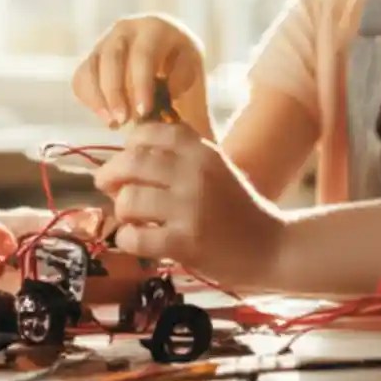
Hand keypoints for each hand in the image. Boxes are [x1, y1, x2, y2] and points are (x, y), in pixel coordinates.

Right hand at [73, 14, 205, 129]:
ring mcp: (106, 42)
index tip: (143, 112)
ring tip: (114, 124)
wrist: (169, 71)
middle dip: (116, 92)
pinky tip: (107, 118)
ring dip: (100, 99)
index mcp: (158, 28)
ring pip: (92, 68)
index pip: (144, 53)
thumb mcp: (195, 85)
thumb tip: (181, 120)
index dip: (141, 84)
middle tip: (123, 121)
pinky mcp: (91, 59)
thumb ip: (190, 99)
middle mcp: (127, 28)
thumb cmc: (185, 81)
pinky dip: (90, 101)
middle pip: (113, 58)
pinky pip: (81, 79)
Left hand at [93, 124, 285, 287]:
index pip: (148, 132)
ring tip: (133, 220)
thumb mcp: (215, 168)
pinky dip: (127, 240)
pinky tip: (137, 240)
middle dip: (110, 175)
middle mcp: (195, 173)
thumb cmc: (236, 210)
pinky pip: (134, 237)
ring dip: (122, 212)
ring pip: (128, 200)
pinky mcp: (185, 242)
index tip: (127, 160)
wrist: (272, 248)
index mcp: (202, 151)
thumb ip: (178, 157)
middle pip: (131, 162)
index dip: (128, 145)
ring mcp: (190, 207)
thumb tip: (124, 157)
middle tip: (108, 187)